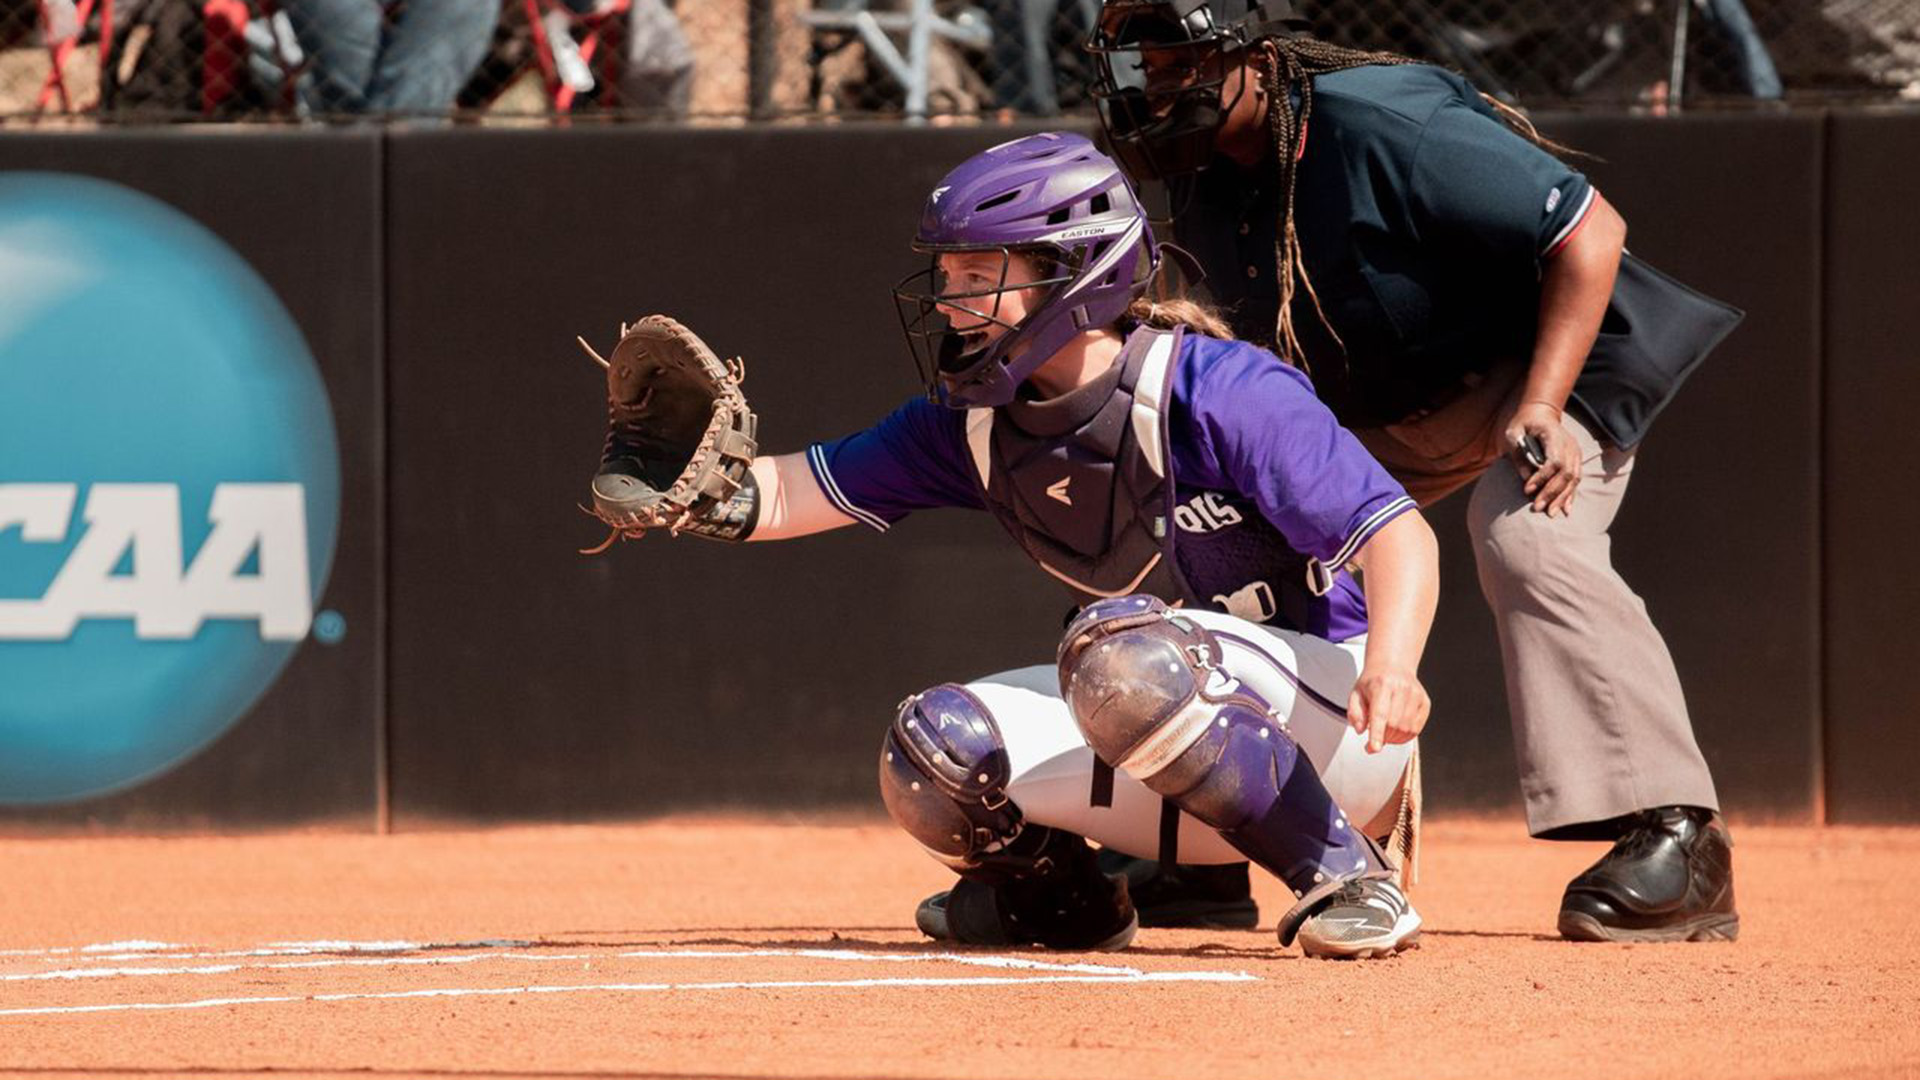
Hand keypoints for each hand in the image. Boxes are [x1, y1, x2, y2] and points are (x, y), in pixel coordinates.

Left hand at [1347, 663, 1430, 752]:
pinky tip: (1397, 730)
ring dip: (1394, 738)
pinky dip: (1405, 736)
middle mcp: (1401, 689)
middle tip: (1375, 737)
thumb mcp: (1356, 693)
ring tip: (1385, 732)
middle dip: (1383, 737)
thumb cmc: (1373, 681)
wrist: (1393, 665)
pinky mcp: (1425, 702)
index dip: (1377, 733)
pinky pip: (1417, 728)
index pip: (1380, 714)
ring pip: (1406, 729)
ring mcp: (1415, 695)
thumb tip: (1360, 730)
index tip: (1374, 748)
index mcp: (1381, 685)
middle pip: (1394, 725)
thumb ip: (1355, 713)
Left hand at [1505, 401, 1580, 516]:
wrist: (1541, 414)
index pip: (1554, 461)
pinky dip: (1570, 495)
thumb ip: (1518, 453)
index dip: (1541, 478)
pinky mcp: (1575, 461)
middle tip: (1537, 508)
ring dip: (1561, 498)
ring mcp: (1575, 453)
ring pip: (1573, 479)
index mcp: (1555, 435)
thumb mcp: (1513, 432)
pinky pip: (1576, 480)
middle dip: (1552, 493)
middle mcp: (1570, 445)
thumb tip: (1525, 477)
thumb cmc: (1524, 423)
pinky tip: (1565, 510)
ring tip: (1550, 513)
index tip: (1526, 490)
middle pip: (1566, 473)